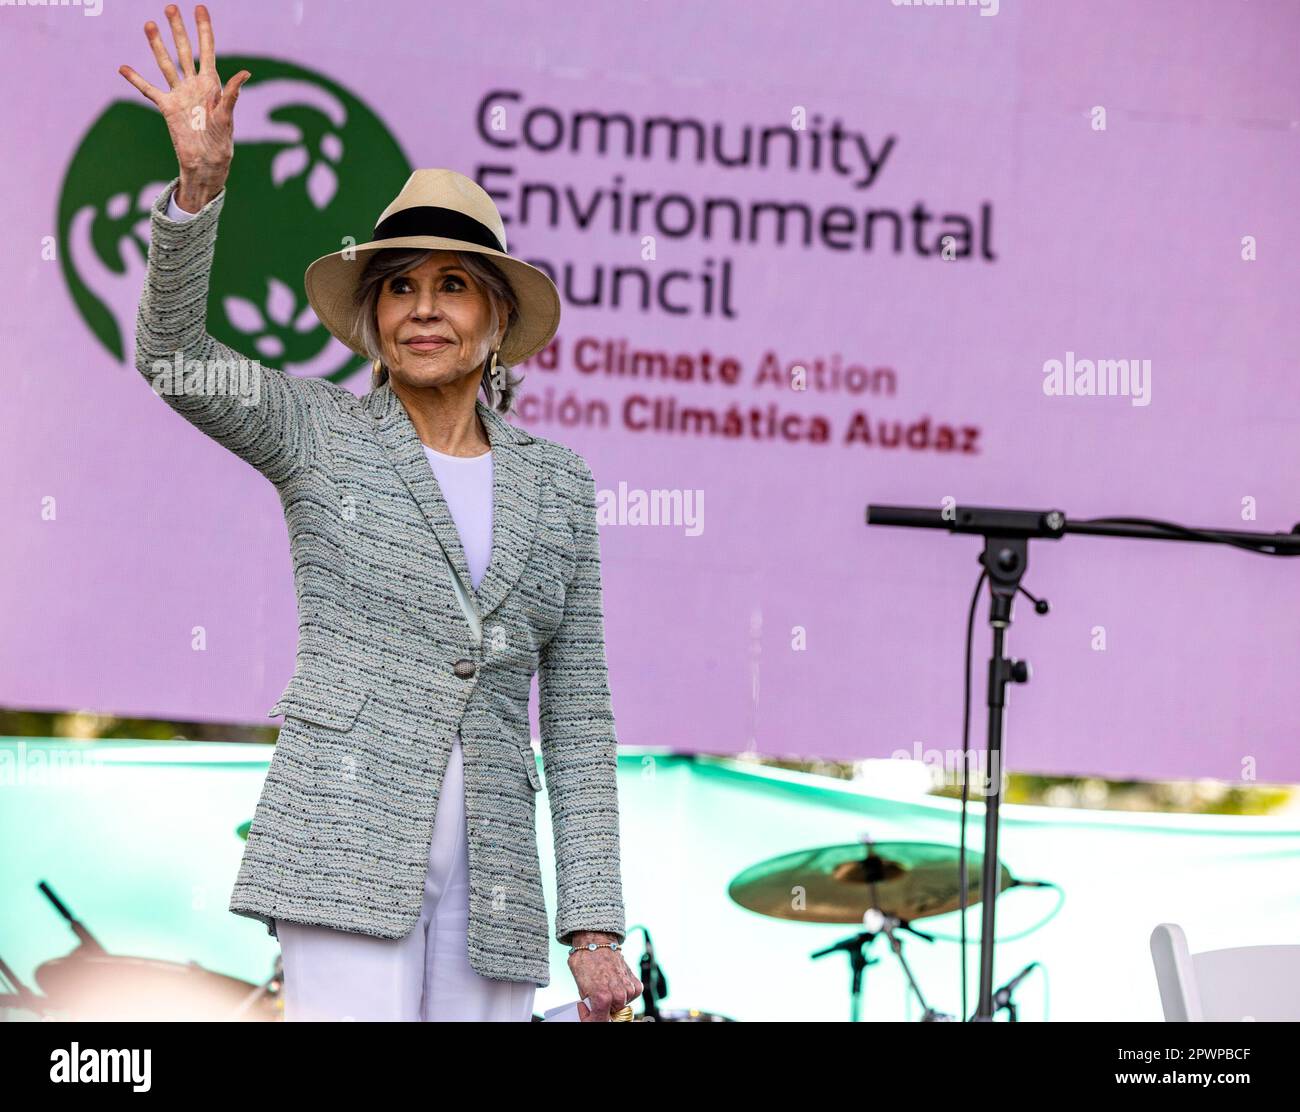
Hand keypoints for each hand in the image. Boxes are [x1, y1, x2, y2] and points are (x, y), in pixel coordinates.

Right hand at [118, 4, 249, 211]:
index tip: (200, 7)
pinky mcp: (167, 108)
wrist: (206, 164)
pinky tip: (123, 67)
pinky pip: (149, 90)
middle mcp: (195, 86)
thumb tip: (245, 73)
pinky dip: (136, 79)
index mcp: (212, 85)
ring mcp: (180, 95)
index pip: (207, 50)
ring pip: (166, 64)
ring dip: (157, 44)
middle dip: (178, 29)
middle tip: (171, 7)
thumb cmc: (221, 143)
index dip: (204, 29)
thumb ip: (232, 94)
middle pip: (184, 51)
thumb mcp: (227, 117)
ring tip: (149, 23)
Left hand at [566, 932, 642, 1021]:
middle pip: (612, 1014)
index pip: (600, 1021)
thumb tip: (593, 1011)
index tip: (588, 1013)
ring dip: (615, 999)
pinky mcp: (636, 983)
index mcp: (601, 998)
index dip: (590, 1019)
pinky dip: (625, 992)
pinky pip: (632, 995)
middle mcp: (617, 995)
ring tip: (606, 985)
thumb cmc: (585, 960)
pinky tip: (616, 982)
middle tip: (595, 995)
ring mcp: (628, 989)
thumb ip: (590, 1003)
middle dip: (603, 1008)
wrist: (596, 940)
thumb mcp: (581, 987)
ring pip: (623, 1005)